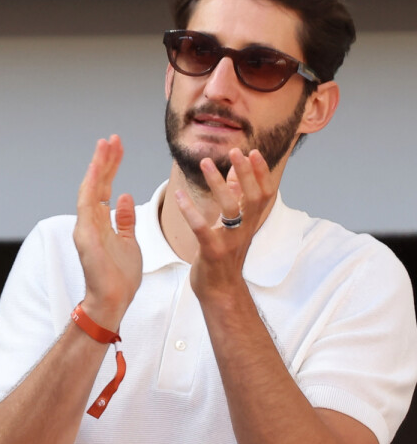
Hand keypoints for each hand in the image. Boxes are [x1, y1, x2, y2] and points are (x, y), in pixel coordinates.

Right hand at [72, 135, 140, 329]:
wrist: (113, 301)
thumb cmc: (121, 277)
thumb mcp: (130, 242)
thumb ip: (126, 220)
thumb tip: (127, 197)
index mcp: (100, 222)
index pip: (104, 188)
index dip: (111, 167)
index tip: (117, 147)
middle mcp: (89, 221)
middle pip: (96, 183)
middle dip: (105, 160)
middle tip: (112, 138)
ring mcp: (85, 226)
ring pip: (90, 188)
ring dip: (98, 165)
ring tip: (106, 144)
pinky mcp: (85, 234)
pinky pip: (87, 203)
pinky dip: (92, 183)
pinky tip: (98, 167)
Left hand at [174, 148, 274, 302]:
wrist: (220, 292)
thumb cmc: (224, 255)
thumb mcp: (234, 226)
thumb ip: (237, 199)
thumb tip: (236, 171)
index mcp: (250, 223)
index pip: (264, 194)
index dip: (261, 173)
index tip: (253, 151)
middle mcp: (244, 230)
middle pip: (254, 198)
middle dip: (246, 173)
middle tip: (235, 150)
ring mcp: (229, 242)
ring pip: (230, 209)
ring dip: (218, 183)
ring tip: (205, 162)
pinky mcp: (212, 252)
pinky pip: (202, 228)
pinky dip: (190, 211)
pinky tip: (178, 195)